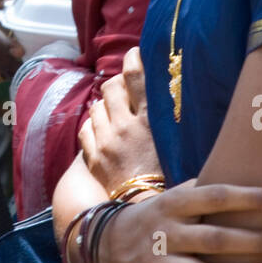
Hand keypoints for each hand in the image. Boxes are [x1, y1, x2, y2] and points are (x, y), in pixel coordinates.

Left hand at [78, 47, 159, 195]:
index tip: (134, 53)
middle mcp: (124, 128)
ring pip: (95, 107)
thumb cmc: (172, 176)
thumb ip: (170, 117)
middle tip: (122, 88)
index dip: (133, 60)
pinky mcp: (94, 158)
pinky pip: (84, 130)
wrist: (149, 209)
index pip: (136, 79)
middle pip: (110, 87)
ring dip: (103, 106)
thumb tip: (170, 94)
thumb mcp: (176, 141)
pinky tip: (101, 130)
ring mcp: (106, 143)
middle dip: (115, 83)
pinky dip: (91, 126)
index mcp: (149, 122)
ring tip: (113, 113)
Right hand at [95, 180, 261, 262]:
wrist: (104, 246)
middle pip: (213, 238)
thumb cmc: (152, 219)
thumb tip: (239, 167)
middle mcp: (165, 232)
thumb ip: (199, 190)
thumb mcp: (170, 199)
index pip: (215, 196)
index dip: (248, 197)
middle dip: (250, 241)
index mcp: (172, 204)